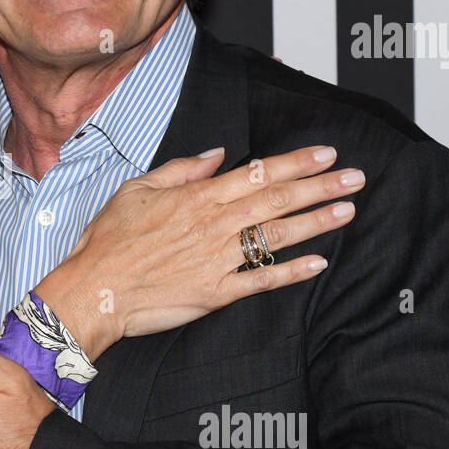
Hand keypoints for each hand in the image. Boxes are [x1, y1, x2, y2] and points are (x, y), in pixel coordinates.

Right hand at [34, 145, 362, 359]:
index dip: (296, 163)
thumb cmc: (107, 241)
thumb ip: (180, 171)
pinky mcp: (215, 293)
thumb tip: (216, 154)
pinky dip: (291, 273)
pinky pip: (261, 281)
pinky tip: (317, 264)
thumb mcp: (136, 190)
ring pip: (277, 237)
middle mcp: (213, 226)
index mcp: (196, 198)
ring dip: (316, 223)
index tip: (326, 155)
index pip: (257, 173)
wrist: (93, 290)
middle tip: (355, 178)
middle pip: (277, 201)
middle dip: (320, 187)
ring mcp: (217, 260)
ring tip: (347, 211)